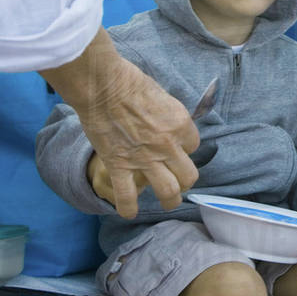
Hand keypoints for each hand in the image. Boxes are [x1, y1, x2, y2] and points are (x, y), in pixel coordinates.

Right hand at [39, 28, 199, 218]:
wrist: (103, 86)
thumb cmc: (132, 83)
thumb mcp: (164, 97)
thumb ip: (170, 118)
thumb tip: (172, 128)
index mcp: (181, 125)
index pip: (193, 145)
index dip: (184, 147)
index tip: (176, 146)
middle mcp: (168, 146)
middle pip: (188, 175)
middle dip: (186, 180)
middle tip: (180, 181)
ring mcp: (145, 159)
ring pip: (168, 191)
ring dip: (170, 200)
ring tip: (168, 202)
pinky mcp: (119, 165)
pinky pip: (127, 195)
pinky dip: (129, 208)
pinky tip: (130, 213)